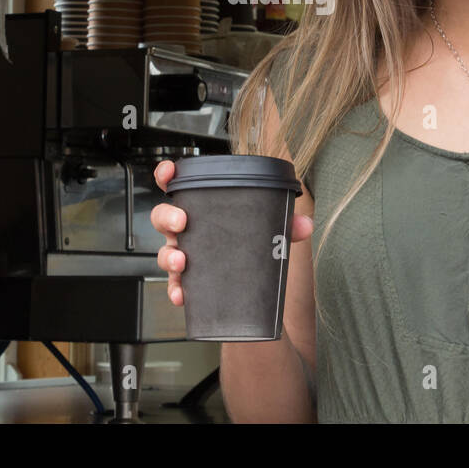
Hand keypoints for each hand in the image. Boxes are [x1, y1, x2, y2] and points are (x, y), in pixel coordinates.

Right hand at [150, 159, 313, 305]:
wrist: (251, 289)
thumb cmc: (250, 248)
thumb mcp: (268, 233)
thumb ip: (287, 225)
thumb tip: (305, 224)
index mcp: (203, 210)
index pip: (180, 187)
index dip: (168, 176)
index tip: (169, 173)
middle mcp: (189, 231)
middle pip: (163, 217)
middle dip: (168, 216)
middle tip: (181, 222)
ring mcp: (185, 255)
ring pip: (165, 251)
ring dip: (169, 255)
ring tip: (182, 261)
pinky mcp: (188, 282)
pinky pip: (174, 285)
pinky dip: (175, 289)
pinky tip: (182, 294)